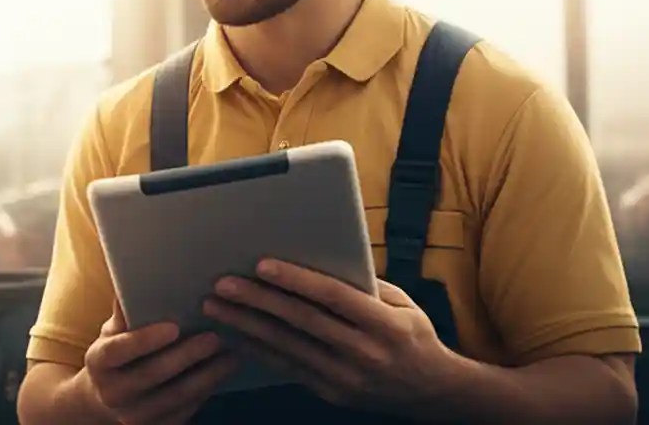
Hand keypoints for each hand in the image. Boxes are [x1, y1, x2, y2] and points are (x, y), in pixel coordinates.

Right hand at [82, 299, 238, 424]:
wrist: (104, 398)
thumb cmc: (115, 353)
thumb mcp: (112, 331)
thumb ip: (126, 310)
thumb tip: (137, 274)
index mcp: (98, 362)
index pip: (119, 351)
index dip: (145, 340)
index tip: (174, 326)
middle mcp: (111, 393)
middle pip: (152, 375)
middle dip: (186, 357)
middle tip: (214, 338)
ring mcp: (133, 416)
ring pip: (174, 397)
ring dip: (205, 377)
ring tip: (230, 355)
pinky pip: (184, 412)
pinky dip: (205, 393)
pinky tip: (222, 375)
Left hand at [203, 259, 457, 415]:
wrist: (432, 391)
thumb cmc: (413, 335)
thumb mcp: (403, 303)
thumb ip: (364, 283)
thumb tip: (321, 256)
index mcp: (384, 325)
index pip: (332, 297)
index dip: (296, 280)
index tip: (261, 264)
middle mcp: (364, 353)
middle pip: (301, 322)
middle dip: (258, 301)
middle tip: (223, 284)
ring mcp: (346, 378)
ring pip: (287, 347)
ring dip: (247, 326)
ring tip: (216, 308)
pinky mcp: (332, 393)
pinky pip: (288, 368)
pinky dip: (258, 350)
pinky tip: (235, 335)